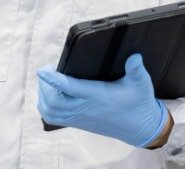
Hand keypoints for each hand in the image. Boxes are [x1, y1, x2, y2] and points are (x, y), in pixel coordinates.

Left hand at [36, 54, 168, 147]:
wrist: (140, 127)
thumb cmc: (139, 103)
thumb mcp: (141, 83)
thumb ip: (136, 69)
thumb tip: (135, 56)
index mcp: (97, 95)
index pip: (69, 87)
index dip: (53, 79)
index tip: (43, 70)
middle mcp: (85, 108)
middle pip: (54, 101)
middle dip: (45, 86)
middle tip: (48, 71)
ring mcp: (80, 117)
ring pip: (51, 112)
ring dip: (43, 96)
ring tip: (46, 82)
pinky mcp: (79, 123)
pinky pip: (54, 118)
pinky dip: (46, 108)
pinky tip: (48, 96)